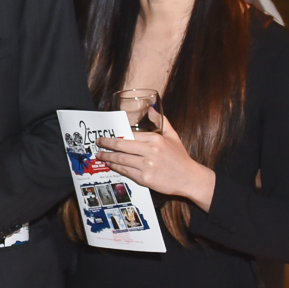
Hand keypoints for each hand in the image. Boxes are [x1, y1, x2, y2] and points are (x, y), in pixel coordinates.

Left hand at [96, 112, 215, 210]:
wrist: (189, 178)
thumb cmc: (180, 157)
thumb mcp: (173, 136)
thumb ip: (162, 122)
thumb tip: (151, 109)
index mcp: (156, 139)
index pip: (130, 135)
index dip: (117, 135)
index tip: (108, 135)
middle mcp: (150, 151)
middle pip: (122, 145)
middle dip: (107, 143)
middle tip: (99, 142)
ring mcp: (147, 165)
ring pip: (121, 159)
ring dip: (108, 157)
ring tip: (100, 154)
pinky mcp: (144, 178)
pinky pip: (125, 171)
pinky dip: (116, 167)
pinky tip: (111, 164)